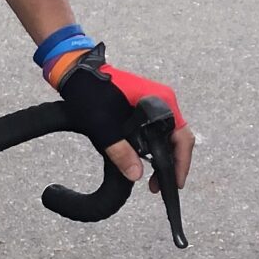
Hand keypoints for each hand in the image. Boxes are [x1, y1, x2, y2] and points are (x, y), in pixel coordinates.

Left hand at [49, 47, 193, 193]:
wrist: (76, 72)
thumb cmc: (89, 92)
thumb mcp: (103, 126)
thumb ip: (120, 151)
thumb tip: (136, 174)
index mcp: (161, 101)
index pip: (182, 137)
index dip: (181, 163)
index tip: (176, 183)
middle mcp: (164, 99)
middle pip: (179, 137)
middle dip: (173, 163)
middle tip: (159, 186)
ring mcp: (156, 100)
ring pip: (170, 134)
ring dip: (164, 156)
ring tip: (153, 179)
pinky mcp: (146, 104)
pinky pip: (160, 128)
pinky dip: (157, 146)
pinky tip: (146, 160)